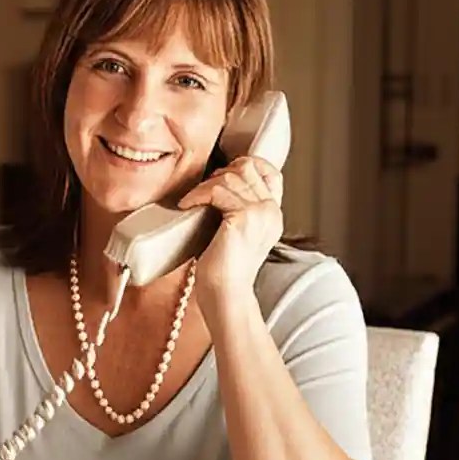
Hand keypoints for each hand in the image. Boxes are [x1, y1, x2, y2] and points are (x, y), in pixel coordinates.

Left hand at [177, 156, 283, 311]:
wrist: (225, 295)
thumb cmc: (222, 270)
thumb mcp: (232, 232)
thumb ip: (232, 209)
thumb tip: (211, 188)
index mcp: (272, 215)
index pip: (270, 173)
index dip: (246, 164)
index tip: (221, 174)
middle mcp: (271, 211)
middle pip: (247, 168)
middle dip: (220, 173)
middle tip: (202, 191)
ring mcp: (260, 213)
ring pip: (231, 176)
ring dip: (205, 185)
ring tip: (192, 200)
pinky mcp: (244, 217)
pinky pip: (217, 191)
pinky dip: (197, 195)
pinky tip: (186, 206)